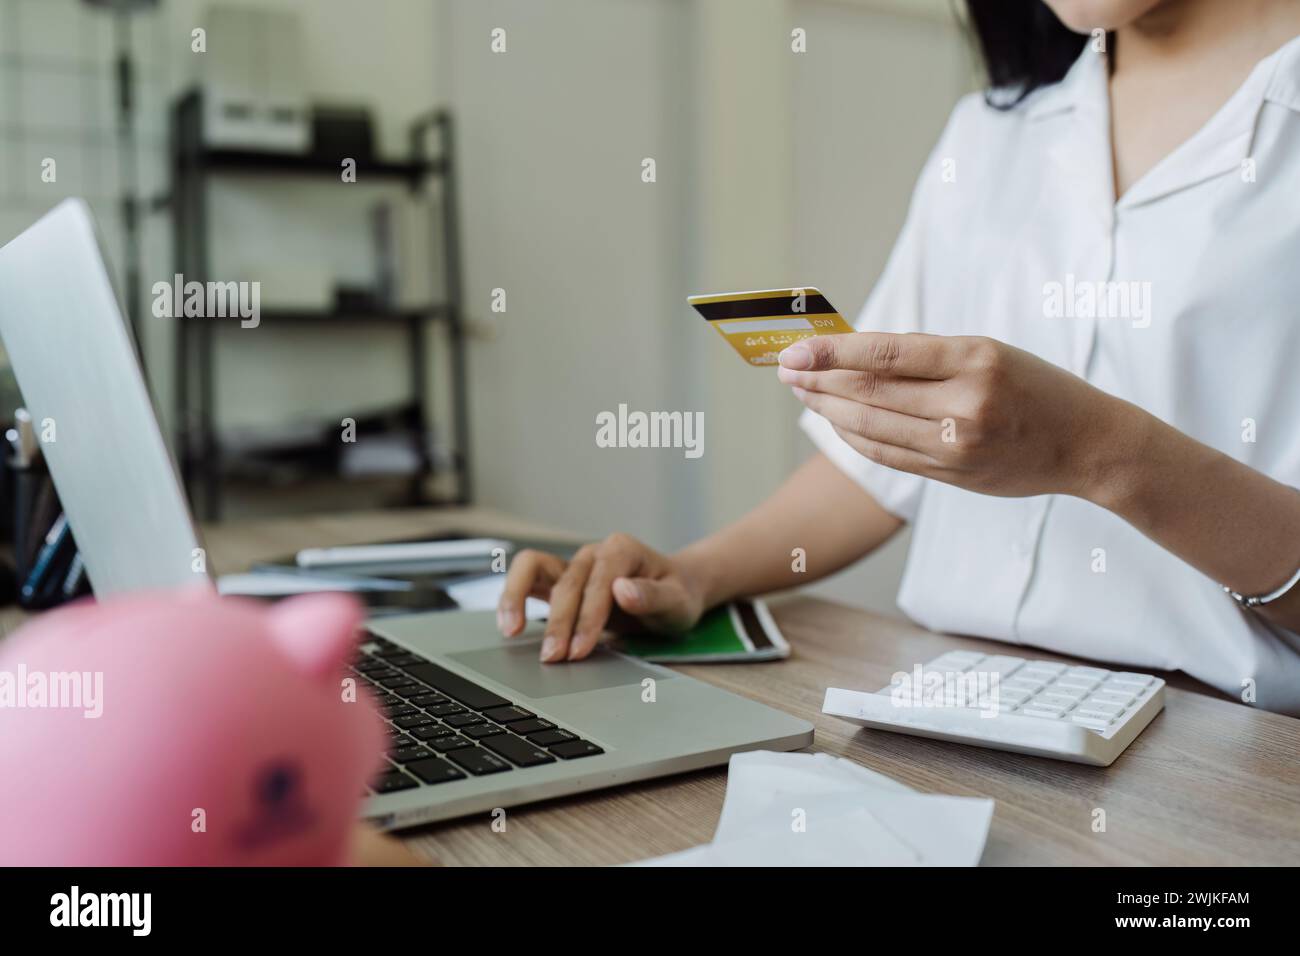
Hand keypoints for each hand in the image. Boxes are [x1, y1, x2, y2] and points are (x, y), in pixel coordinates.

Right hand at [497, 533, 707, 661]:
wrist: (673, 592)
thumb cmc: (676, 595)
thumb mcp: (677, 600)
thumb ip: (652, 596)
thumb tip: (622, 590)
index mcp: (621, 550)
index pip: (598, 582)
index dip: (587, 617)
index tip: (580, 649)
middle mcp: (593, 553)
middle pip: (566, 583)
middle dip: (558, 622)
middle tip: (554, 658)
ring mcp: (573, 565)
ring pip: (532, 567)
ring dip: (517, 598)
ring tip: (510, 630)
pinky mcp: (560, 581)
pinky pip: (528, 580)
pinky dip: (513, 598)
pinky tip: (509, 625)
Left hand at [778, 332, 1128, 500]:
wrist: (1086, 444)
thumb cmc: (1033, 386)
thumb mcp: (988, 352)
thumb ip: (926, 356)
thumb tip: (851, 354)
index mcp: (975, 359)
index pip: (884, 354)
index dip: (831, 353)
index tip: (794, 351)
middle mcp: (965, 404)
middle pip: (869, 394)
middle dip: (818, 382)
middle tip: (786, 370)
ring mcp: (957, 446)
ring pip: (871, 429)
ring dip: (828, 410)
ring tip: (803, 393)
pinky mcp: (951, 475)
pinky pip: (887, 456)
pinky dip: (854, 438)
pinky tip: (835, 422)